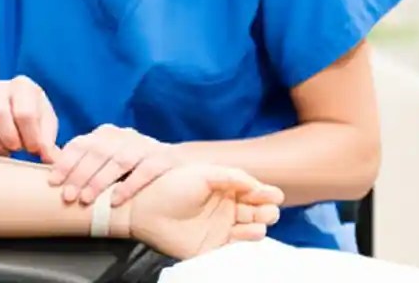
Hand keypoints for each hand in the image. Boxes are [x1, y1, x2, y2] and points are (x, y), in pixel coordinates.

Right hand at [0, 75, 59, 161]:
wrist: (5, 113)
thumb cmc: (30, 121)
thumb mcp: (44, 126)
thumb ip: (48, 142)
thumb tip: (51, 160)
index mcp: (23, 86)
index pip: (25, 113)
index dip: (31, 137)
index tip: (35, 150)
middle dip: (11, 139)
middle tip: (19, 149)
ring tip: (7, 149)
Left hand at [48, 124, 176, 205]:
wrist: (179, 162)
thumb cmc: (134, 165)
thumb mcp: (107, 159)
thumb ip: (85, 163)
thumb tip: (52, 174)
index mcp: (106, 134)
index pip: (81, 144)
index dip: (66, 162)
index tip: (53, 182)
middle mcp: (124, 136)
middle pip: (98, 152)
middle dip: (80, 175)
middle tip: (68, 196)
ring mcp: (145, 145)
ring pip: (119, 160)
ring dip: (100, 181)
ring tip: (87, 200)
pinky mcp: (163, 158)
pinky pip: (145, 171)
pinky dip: (129, 185)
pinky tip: (116, 200)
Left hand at [128, 163, 283, 259]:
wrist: (145, 209)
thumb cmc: (171, 186)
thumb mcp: (202, 173)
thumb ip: (231, 176)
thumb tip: (256, 184)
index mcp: (225, 187)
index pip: (254, 190)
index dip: (266, 192)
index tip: (273, 194)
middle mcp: (227, 206)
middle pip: (259, 209)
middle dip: (268, 209)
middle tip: (267, 208)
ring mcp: (223, 226)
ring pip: (254, 226)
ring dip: (262, 223)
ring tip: (259, 220)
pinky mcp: (216, 245)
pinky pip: (239, 244)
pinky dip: (250, 238)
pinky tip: (252, 231)